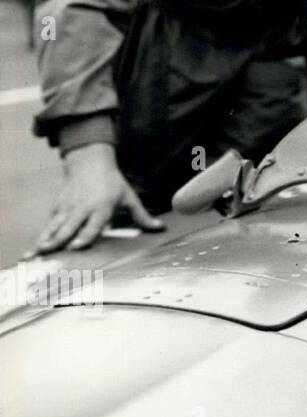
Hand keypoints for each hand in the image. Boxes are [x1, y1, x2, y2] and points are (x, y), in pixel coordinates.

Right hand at [36, 143, 163, 252]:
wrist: (89, 162)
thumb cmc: (112, 183)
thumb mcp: (129, 197)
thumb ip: (142, 216)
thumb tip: (160, 228)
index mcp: (101, 207)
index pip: (92, 224)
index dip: (84, 236)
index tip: (75, 247)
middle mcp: (82, 208)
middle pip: (69, 227)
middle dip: (59, 240)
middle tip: (49, 252)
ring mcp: (67, 208)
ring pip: (55, 226)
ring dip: (45, 240)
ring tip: (35, 254)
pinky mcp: (58, 207)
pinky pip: (49, 224)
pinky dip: (42, 235)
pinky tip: (35, 249)